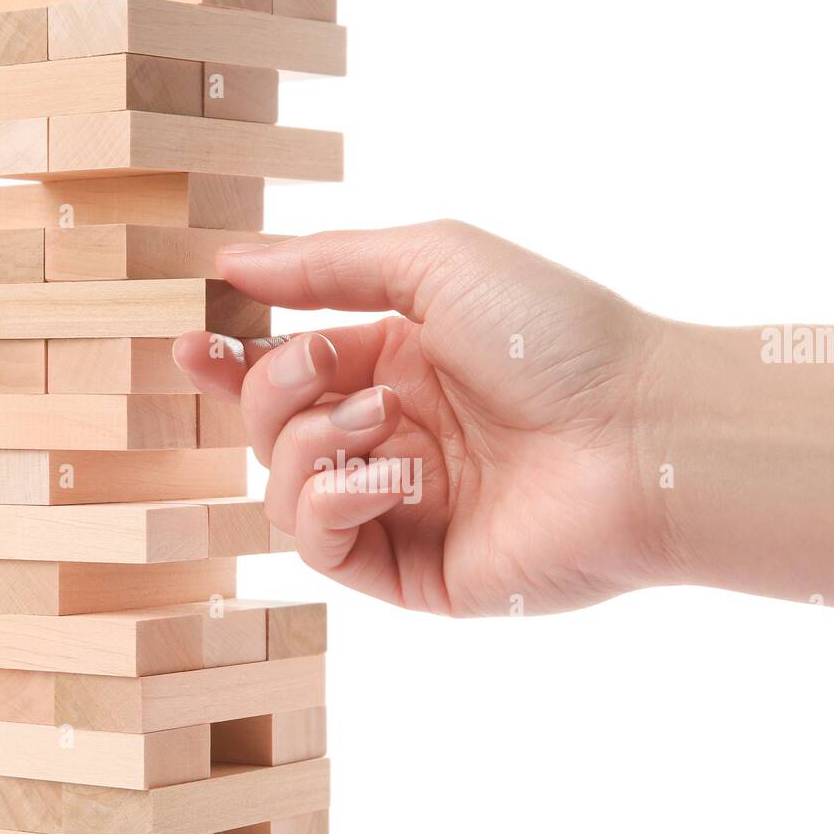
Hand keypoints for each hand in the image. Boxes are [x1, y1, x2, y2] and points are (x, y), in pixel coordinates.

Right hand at [172, 221, 667, 615]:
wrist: (640, 434)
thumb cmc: (556, 334)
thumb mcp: (436, 263)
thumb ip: (329, 264)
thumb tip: (234, 263)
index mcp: (399, 366)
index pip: (286, 372)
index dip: (231, 363)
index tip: (192, 344)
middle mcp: (394, 438)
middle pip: (272, 429)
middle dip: (274, 390)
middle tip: (331, 366)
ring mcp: (402, 508)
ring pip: (283, 490)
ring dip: (309, 443)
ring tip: (383, 419)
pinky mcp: (414, 571)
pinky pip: (321, 547)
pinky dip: (331, 501)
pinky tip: (389, 474)